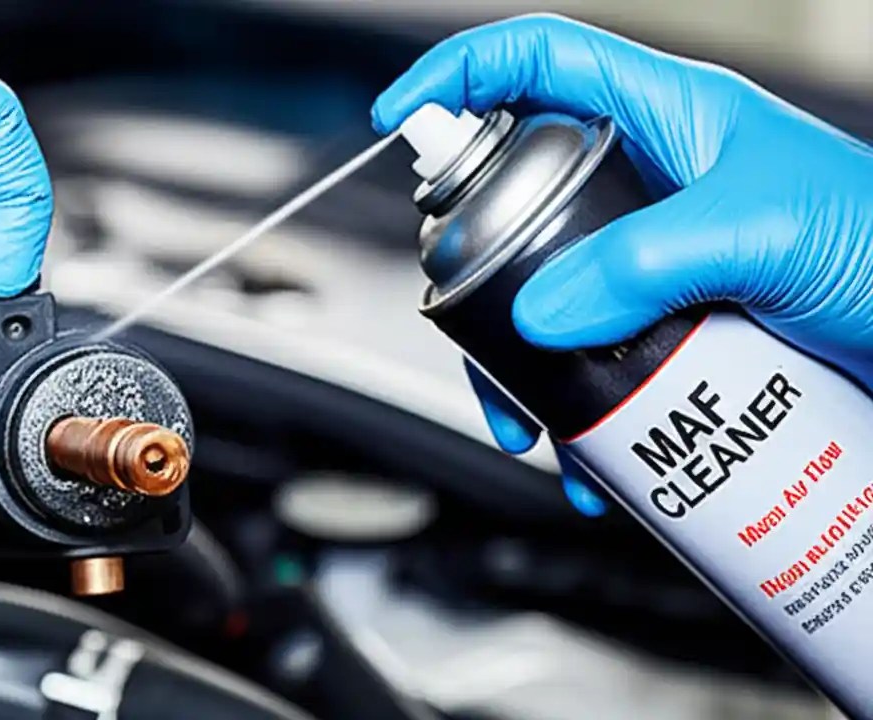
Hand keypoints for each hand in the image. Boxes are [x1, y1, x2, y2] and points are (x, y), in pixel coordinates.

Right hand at [372, 14, 872, 513]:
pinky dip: (574, 412)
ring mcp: (653, 258)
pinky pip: (590, 359)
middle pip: (515, 200)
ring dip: (522, 369)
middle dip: (477, 274)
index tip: (396, 118)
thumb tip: (539, 312)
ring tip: (539, 431)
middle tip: (470, 334)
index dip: (459, 74)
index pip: (538, 62)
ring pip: (542, 297)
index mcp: (664, 118)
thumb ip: (645, 262)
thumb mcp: (765, 232)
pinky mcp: (667, 326)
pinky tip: (590, 460)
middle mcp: (647, 184)